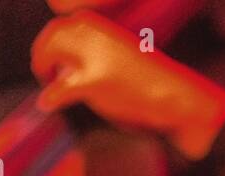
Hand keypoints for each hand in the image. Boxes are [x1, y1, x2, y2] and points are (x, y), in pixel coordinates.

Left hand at [31, 9, 224, 158]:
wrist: (182, 101)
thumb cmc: (156, 87)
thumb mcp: (126, 59)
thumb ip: (99, 54)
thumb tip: (68, 64)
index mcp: (108, 29)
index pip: (69, 24)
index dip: (55, 39)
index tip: (55, 57)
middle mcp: (100, 36)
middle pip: (56, 33)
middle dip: (43, 50)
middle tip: (43, 70)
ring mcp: (98, 57)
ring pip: (54, 50)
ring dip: (43, 64)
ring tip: (47, 82)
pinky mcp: (97, 81)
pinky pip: (63, 86)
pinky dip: (52, 96)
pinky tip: (47, 103)